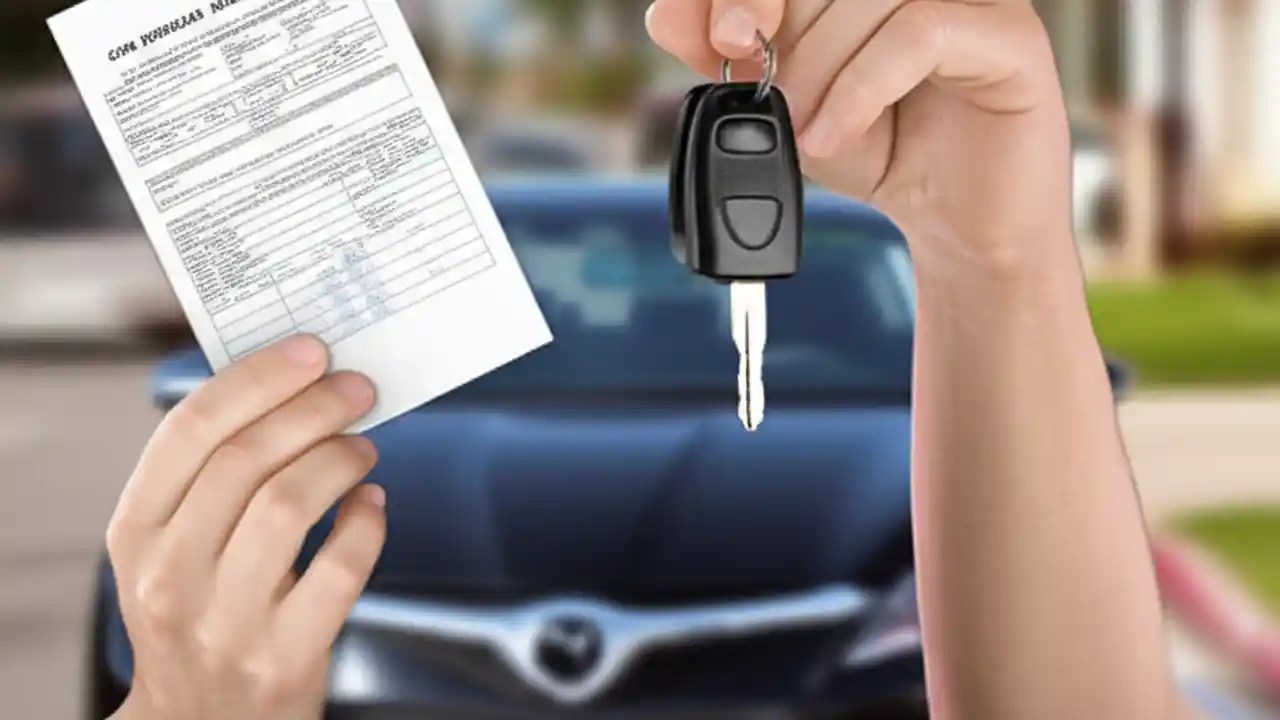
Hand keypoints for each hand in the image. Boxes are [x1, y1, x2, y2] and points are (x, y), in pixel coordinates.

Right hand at [107, 335, 385, 719]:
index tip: (310, 351)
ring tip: (361, 448)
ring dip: (339, 460)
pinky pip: (339, 569)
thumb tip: (291, 385)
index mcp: (136, 531)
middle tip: (357, 388)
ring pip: (289, 505)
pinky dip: (365, 526)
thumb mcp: (173, 545)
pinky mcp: (284, 658)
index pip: (191, 429)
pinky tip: (371, 506)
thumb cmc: (200, 610)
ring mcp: (224, 621)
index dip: (258, 378)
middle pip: (247, 458)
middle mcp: (169, 575)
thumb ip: (210, 475)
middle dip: (314, 408)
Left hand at [646, 0, 1072, 284]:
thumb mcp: (786, 106)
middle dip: (780, 40)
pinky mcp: (1007, 36)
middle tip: (770, 99)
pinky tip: (832, 137)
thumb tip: (665, 12)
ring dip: (816, 74)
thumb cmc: (883, 153)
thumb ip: (727, 58)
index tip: (722, 39)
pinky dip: (857, 90)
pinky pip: (918, 32)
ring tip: (808, 134)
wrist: (957, 228)